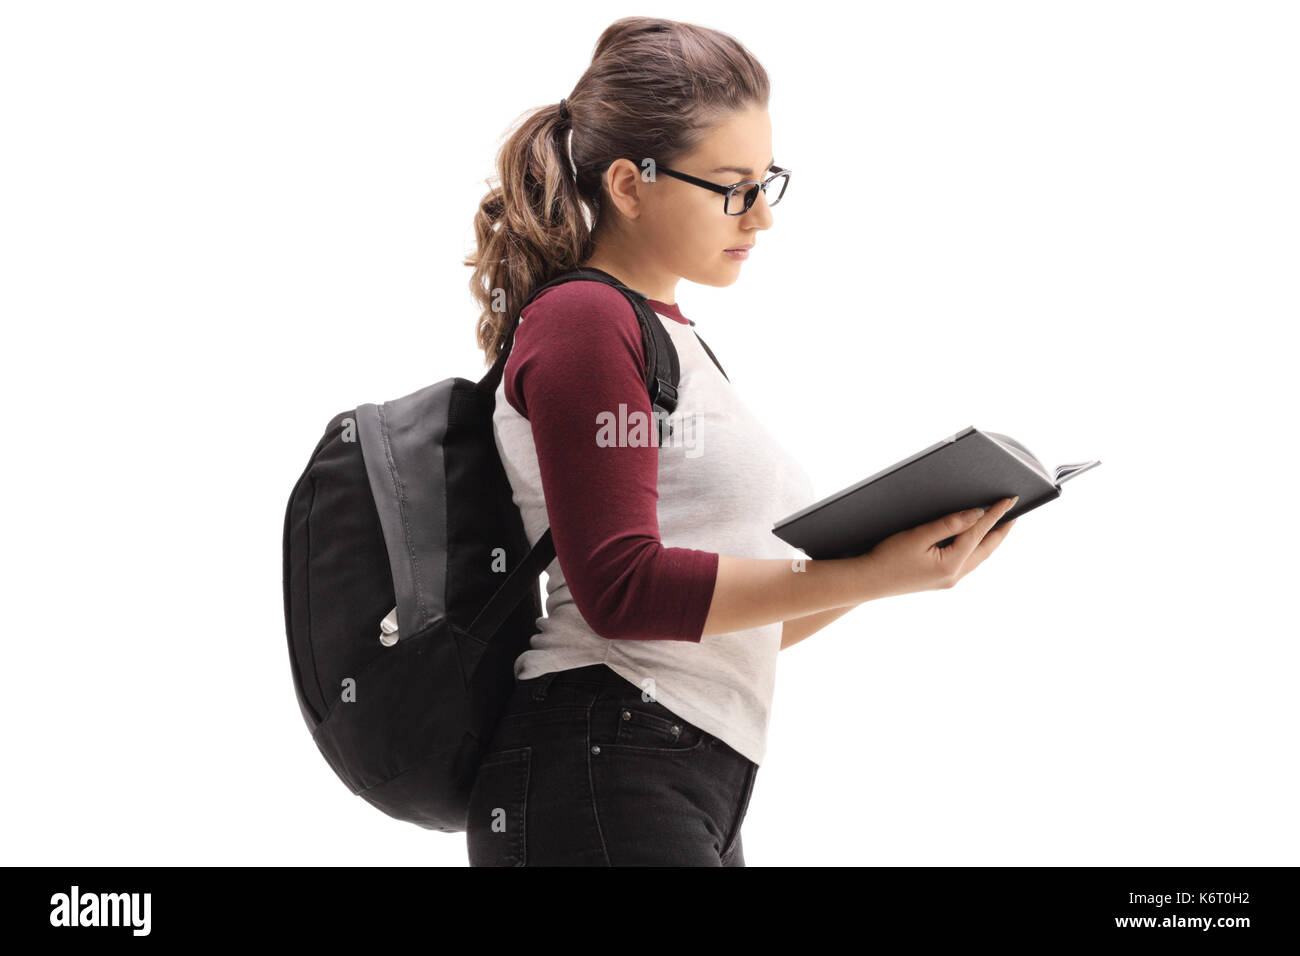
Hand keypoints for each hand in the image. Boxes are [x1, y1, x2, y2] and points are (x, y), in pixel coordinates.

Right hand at [856, 496, 1017, 598]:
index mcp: (951, 565)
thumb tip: (977, 514)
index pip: (979, 533)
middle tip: (1014, 511)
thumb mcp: (918, 535)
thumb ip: (950, 524)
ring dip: (990, 540)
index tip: (1009, 499)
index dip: (996, 514)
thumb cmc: (887, 556)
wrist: (867, 581)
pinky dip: (976, 549)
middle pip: (986, 549)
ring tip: (1000, 524)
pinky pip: (967, 562)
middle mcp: (954, 576)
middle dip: (1001, 530)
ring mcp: (948, 581)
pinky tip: (975, 541)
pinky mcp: (940, 581)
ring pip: (978, 557)